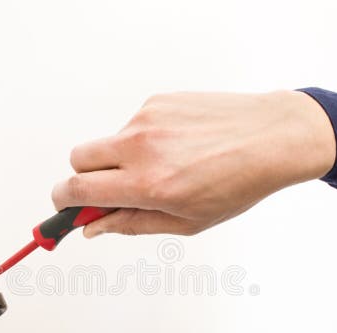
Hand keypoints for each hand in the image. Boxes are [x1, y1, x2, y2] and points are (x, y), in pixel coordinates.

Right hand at [51, 90, 335, 236]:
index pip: (78, 190)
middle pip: (78, 159)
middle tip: (109, 189)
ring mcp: (148, 120)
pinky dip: (146, 138)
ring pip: (109, 142)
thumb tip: (94, 228)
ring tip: (167, 166)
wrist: (273, 138)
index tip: (64, 206)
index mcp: (147, 185)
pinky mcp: (158, 101)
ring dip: (121, 158)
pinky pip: (134, 124)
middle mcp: (141, 148)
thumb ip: (132, 224)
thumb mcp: (186, 221)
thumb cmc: (237, 184)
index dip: (63, 201)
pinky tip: (180, 145)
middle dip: (84, 177)